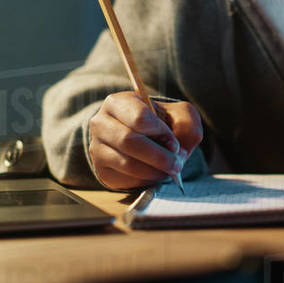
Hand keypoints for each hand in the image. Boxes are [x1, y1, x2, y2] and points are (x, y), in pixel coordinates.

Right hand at [88, 92, 202, 190]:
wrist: (143, 138)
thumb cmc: (160, 122)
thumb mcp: (177, 114)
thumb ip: (186, 123)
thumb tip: (176, 149)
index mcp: (117, 102)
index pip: (139, 117)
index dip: (161, 132)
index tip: (174, 143)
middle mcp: (101, 124)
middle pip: (129, 141)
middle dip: (159, 156)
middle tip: (177, 163)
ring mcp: (97, 148)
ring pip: (127, 163)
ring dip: (155, 170)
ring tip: (169, 170)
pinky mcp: (102, 170)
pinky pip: (124, 180)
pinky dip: (146, 180)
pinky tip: (155, 174)